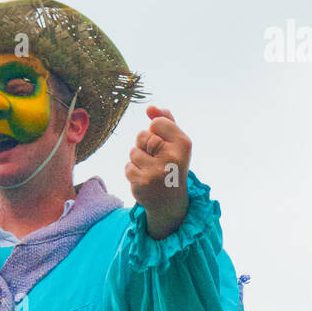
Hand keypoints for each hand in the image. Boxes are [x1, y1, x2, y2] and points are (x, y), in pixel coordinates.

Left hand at [125, 105, 190, 239]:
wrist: (170, 202)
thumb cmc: (172, 165)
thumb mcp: (175, 143)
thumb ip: (165, 122)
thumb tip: (150, 107)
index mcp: (183, 144)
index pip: (156, 123)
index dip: (155, 132)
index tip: (164, 144)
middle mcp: (172, 157)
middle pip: (142, 135)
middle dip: (144, 145)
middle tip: (157, 160)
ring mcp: (157, 171)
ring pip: (133, 151)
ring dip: (138, 160)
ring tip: (150, 170)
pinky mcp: (143, 183)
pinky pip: (127, 167)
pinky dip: (132, 172)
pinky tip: (144, 179)